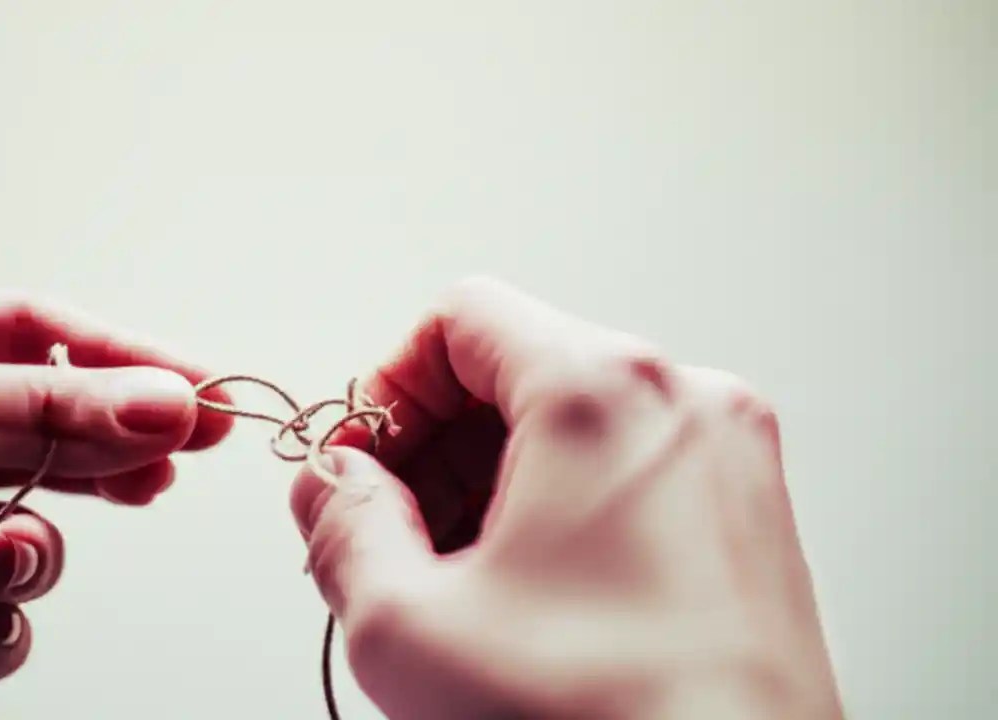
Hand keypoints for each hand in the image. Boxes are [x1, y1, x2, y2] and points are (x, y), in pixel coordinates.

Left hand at [0, 279, 232, 718]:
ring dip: (35, 547)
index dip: (119, 356)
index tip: (201, 388)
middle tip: (185, 454)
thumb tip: (162, 401)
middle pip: (37, 422)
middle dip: (105, 445)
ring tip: (10, 559)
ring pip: (22, 523)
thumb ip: (35, 405)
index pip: (24, 331)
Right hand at [291, 277, 843, 719]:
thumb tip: (331, 486)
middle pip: (519, 369)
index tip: (366, 461)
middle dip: (435, 449)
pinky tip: (525, 604)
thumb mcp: (410, 630)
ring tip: (456, 588)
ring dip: (493, 489)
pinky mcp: (751, 522)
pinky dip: (560, 516)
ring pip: (573, 427)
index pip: (464, 315)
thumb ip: (343, 527)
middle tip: (393, 536)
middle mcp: (685, 405)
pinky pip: (628, 476)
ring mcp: (729, 463)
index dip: (389, 385)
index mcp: (604, 392)